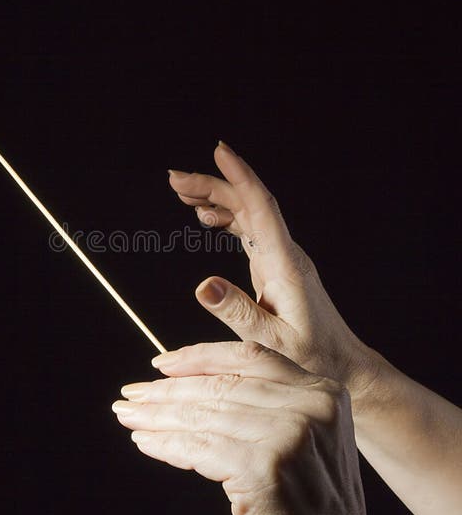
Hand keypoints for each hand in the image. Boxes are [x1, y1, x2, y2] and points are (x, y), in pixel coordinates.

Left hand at [112, 340, 384, 514]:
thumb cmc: (311, 513)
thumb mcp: (304, 444)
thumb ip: (266, 408)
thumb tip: (190, 386)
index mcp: (323, 393)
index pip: (250, 358)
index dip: (199, 358)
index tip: (161, 365)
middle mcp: (311, 407)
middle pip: (222, 385)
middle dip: (167, 390)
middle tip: (130, 396)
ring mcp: (289, 436)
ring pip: (206, 414)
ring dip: (158, 416)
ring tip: (129, 416)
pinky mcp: (264, 467)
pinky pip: (199, 448)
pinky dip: (167, 445)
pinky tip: (146, 443)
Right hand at [168, 142, 377, 404]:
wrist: (341, 363)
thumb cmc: (312, 357)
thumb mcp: (273, 342)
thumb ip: (238, 314)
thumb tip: (202, 286)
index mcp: (285, 265)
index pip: (262, 208)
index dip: (241, 177)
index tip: (220, 151)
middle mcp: (284, 253)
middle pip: (248, 204)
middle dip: (212, 184)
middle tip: (175, 179)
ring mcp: (280, 257)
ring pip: (247, 213)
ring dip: (215, 198)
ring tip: (181, 191)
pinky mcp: (275, 265)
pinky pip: (249, 229)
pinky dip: (225, 217)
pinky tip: (205, 217)